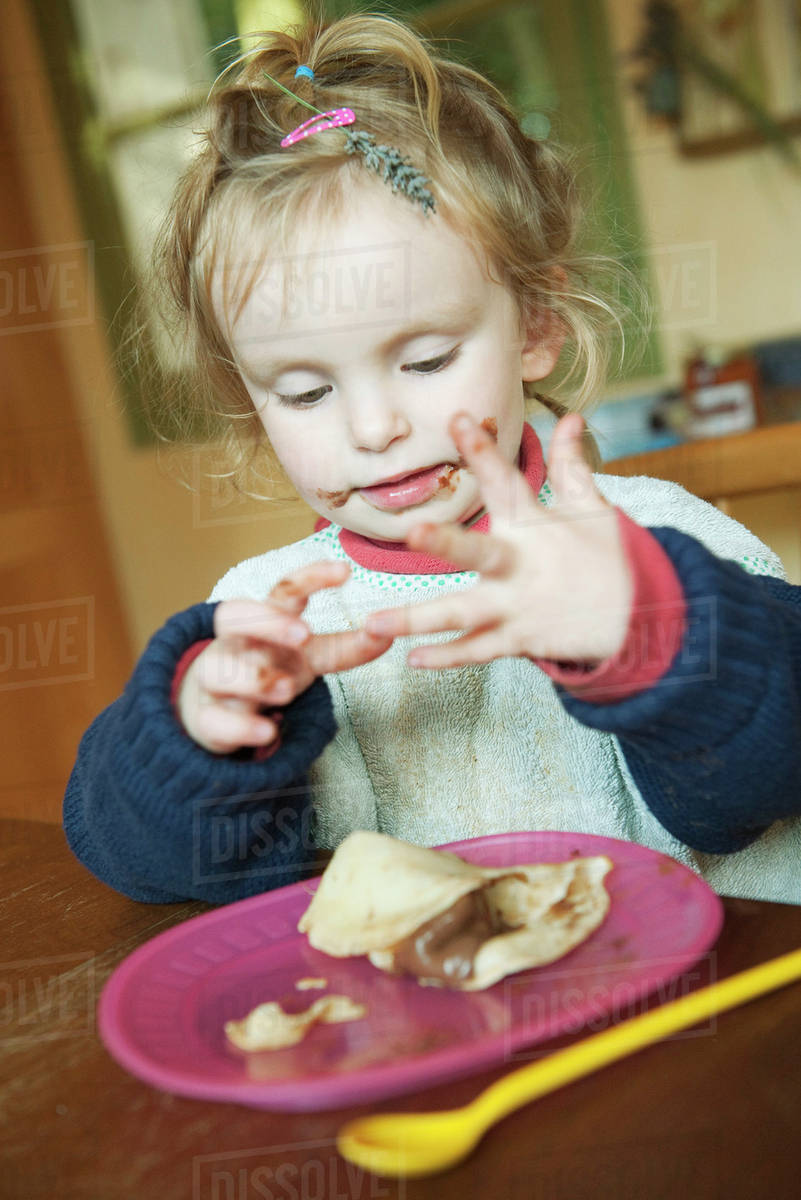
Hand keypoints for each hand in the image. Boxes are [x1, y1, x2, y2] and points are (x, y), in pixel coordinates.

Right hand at [178, 561, 390, 753]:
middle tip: (303, 634)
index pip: (282, 590)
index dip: (311, 578)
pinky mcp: (207, 719)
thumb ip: (347, 647)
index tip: (346, 571)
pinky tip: (267, 732)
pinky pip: (214, 720)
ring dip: (254, 679)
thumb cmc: (269, 670)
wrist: (218, 711)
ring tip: (286, 690)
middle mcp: (235, 644)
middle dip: (267, 622)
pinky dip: (240, 727)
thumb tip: (389, 634)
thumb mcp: (310, 657)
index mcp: (264, 621)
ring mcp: (215, 681)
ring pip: (219, 671)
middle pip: (234, 617)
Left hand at [364, 412, 632, 667]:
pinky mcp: (520, 638)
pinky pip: (478, 651)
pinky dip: (448, 657)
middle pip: (479, 552)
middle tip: (414, 530)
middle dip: (447, 541)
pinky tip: (413, 660)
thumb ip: (571, 466)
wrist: (639, 617)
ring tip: (374, 623)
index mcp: (533, 526)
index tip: (459, 419)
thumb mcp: (592, 508)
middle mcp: (519, 565)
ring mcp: (516, 606)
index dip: (483, 450)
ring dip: (417, 619)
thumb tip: (572, 418)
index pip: (504, 482)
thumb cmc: (608, 557)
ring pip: (462, 613)